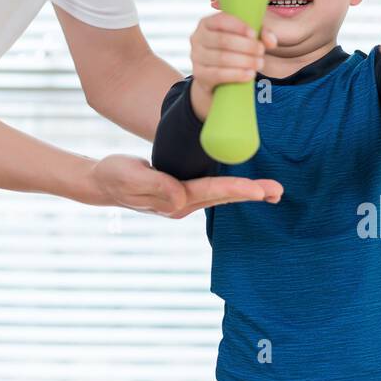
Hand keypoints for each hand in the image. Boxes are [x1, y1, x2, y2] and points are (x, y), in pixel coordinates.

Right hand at [91, 153, 282, 218]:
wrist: (102, 182)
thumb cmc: (114, 175)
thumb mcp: (129, 176)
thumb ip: (154, 185)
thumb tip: (180, 197)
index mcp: (172, 201)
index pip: (209, 192)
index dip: (234, 188)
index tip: (258, 190)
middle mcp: (182, 204)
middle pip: (222, 197)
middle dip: (251, 193)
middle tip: (278, 190)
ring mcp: (183, 201)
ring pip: (221, 196)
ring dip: (247, 192)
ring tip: (273, 190)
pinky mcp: (182, 193)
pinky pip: (213, 191)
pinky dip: (233, 188)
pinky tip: (248, 187)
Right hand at [186, 11, 278, 120]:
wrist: (216, 77)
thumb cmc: (233, 49)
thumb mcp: (246, 37)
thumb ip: (261, 34)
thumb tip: (271, 41)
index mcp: (207, 23)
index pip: (221, 20)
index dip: (238, 26)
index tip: (254, 34)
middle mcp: (197, 38)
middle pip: (222, 41)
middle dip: (246, 46)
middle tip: (261, 51)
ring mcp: (196, 57)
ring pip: (221, 58)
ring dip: (244, 61)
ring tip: (259, 63)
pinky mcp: (199, 75)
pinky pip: (218, 74)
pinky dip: (236, 74)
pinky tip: (250, 74)